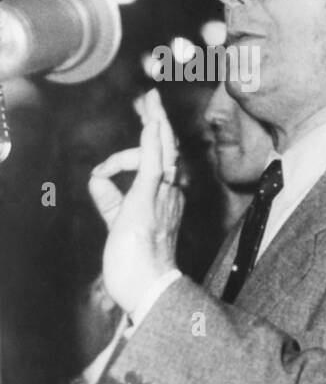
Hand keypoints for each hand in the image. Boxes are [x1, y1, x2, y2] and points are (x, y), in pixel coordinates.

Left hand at [88, 89, 184, 314]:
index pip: (156, 162)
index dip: (143, 146)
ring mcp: (161, 195)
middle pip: (166, 149)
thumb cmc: (137, 263)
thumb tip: (98, 178)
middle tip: (152, 98)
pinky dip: (152, 141)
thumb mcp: (119, 222)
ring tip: (152, 100)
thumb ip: (110, 198)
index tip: (127, 143)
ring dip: (157, 122)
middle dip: (157, 121)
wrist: (149, 284)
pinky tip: (151, 123)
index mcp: (165, 198)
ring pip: (162, 150)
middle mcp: (170, 193)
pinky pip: (152, 163)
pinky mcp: (148, 198)